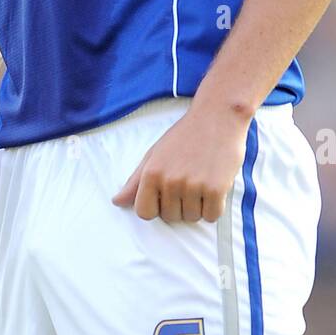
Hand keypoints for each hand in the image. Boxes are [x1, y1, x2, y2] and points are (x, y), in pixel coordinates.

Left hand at [111, 105, 250, 222]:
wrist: (218, 116)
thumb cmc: (185, 135)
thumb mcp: (155, 154)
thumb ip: (135, 181)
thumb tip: (116, 201)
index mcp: (151, 173)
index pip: (144, 212)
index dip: (156, 207)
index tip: (165, 195)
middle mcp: (170, 181)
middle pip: (170, 217)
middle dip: (179, 205)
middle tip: (188, 181)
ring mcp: (193, 185)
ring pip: (192, 217)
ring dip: (198, 205)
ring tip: (202, 179)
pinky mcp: (216, 189)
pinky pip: (212, 216)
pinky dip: (215, 206)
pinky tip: (214, 185)